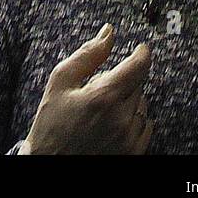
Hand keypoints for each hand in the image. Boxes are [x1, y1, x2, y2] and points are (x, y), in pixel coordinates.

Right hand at [19, 24, 151, 154]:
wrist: (50, 164)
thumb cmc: (52, 124)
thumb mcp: (61, 81)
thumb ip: (88, 54)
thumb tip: (108, 33)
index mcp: (103, 97)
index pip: (137, 67)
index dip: (142, 54)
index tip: (141, 48)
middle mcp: (121, 119)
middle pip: (138, 85)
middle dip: (124, 80)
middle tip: (100, 88)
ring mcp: (129, 140)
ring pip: (142, 105)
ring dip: (129, 100)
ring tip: (103, 109)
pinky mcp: (133, 154)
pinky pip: (146, 127)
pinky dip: (135, 120)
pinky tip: (114, 123)